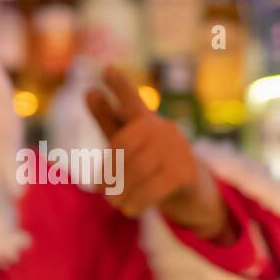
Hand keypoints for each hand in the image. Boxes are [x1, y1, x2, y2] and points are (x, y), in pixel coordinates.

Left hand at [85, 65, 230, 240]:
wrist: (190, 192)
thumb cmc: (151, 163)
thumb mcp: (127, 144)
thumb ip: (109, 120)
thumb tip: (89, 91)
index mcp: (144, 121)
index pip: (131, 102)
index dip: (120, 87)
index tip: (106, 69)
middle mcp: (163, 129)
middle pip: (124, 149)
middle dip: (110, 173)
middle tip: (103, 193)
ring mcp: (178, 149)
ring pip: (137, 170)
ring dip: (121, 191)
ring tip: (115, 203)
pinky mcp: (186, 172)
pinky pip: (153, 188)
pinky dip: (136, 201)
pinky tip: (129, 210)